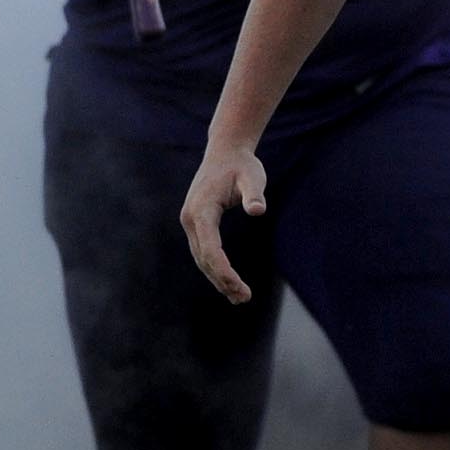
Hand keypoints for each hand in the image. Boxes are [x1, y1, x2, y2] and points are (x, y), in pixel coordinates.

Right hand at [181, 147, 267, 301]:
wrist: (226, 151)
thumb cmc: (242, 164)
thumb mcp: (253, 176)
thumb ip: (254, 193)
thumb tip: (258, 210)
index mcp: (201, 210)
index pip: (210, 249)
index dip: (223, 271)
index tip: (239, 287)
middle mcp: (190, 219)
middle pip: (204, 258)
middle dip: (222, 280)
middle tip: (244, 298)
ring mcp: (191, 222)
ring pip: (202, 258)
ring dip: (218, 278)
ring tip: (240, 297)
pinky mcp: (197, 224)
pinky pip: (204, 251)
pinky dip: (215, 268)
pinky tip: (229, 283)